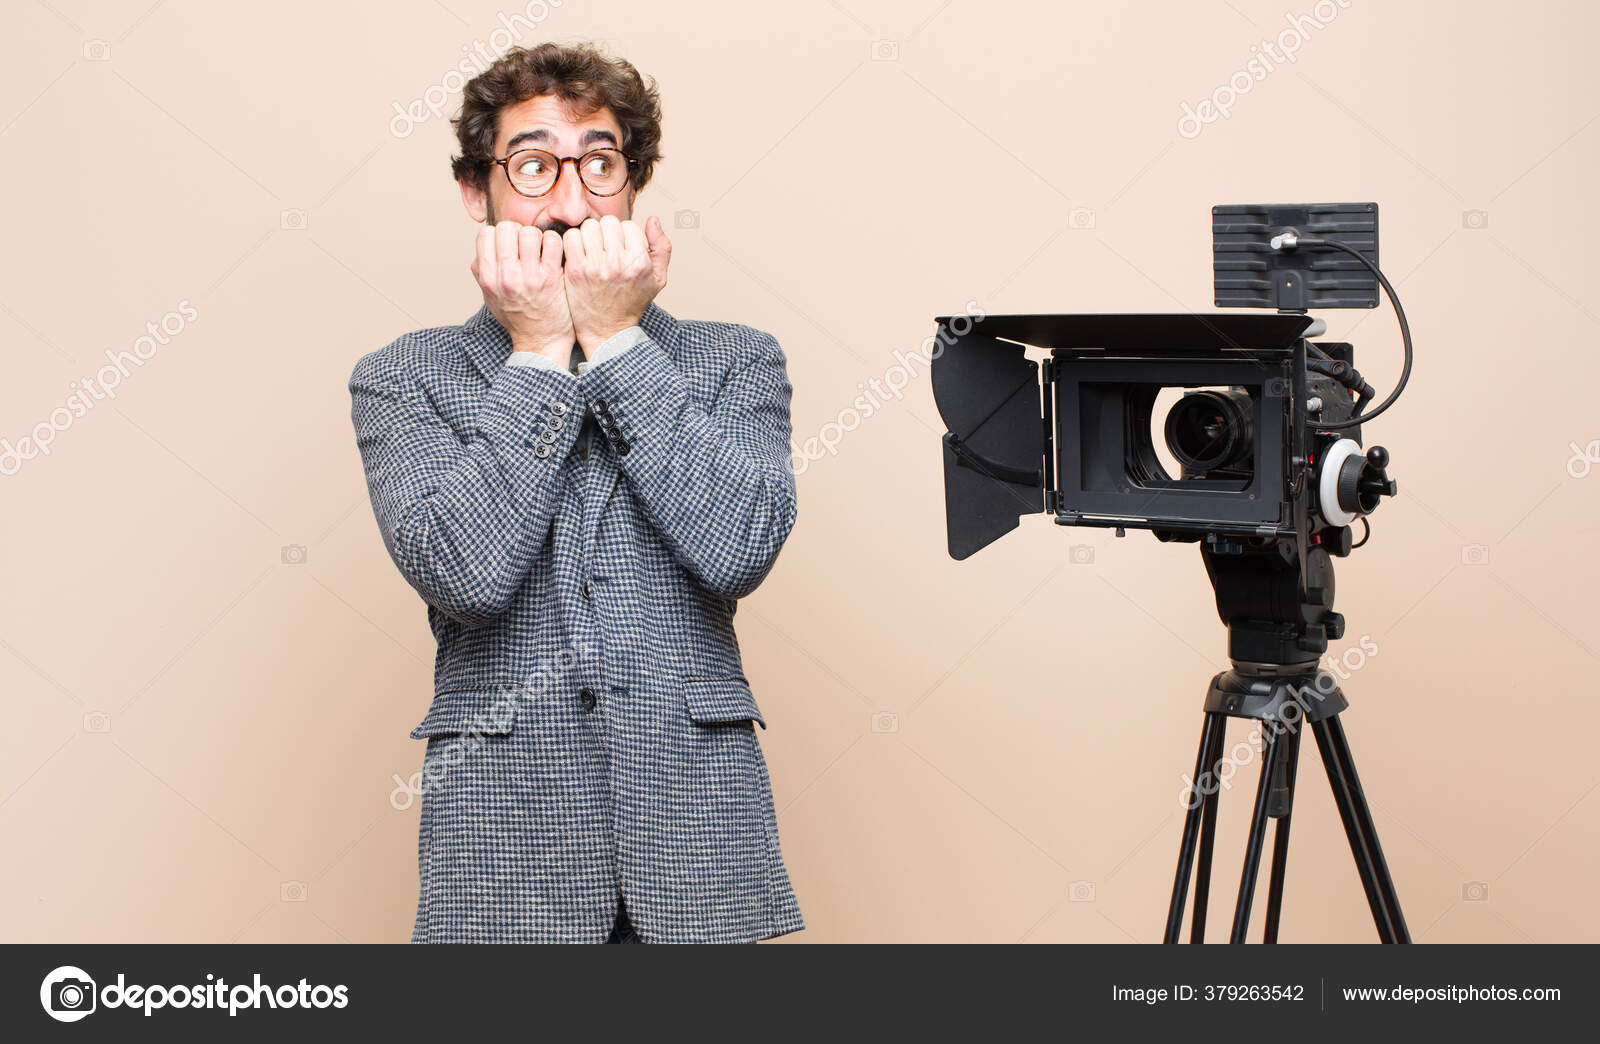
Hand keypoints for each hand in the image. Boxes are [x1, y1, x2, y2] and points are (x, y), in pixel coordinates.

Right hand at [471, 221, 574, 363]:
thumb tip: (483, 247)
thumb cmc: (516, 317)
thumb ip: (482, 271)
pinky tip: (553, 254)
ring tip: (540, 249)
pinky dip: (554, 243)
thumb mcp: (490, 297)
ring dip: (537, 236)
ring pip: (530, 232)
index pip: (486, 234)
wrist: (541, 341)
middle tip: (525, 245)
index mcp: (489, 279)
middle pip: (507, 228)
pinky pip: (552, 242)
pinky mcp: (552, 278)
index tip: (508, 244)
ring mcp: (530, 277)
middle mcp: (507, 277)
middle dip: (517, 232)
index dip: (499, 234)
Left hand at [561, 215, 670, 353]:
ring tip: (593, 249)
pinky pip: (571, 237)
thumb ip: (662, 247)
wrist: (607, 330)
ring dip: (590, 235)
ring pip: (589, 226)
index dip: (626, 234)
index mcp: (639, 263)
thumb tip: (653, 219)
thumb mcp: (658, 279)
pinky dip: (574, 241)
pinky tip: (580, 253)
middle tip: (606, 247)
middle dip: (608, 232)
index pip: (629, 225)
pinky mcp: (575, 270)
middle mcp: (618, 263)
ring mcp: (595, 266)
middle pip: (608, 222)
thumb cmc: (632, 303)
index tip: (623, 248)